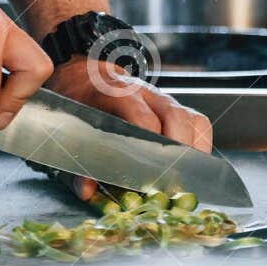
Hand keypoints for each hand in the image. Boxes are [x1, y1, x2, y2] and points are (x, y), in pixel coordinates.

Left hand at [46, 56, 213, 201]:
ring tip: (184, 181)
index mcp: (114, 94)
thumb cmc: (74, 105)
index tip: (149, 180)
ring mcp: (161, 97)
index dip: (150, 150)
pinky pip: (198, 122)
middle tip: (170, 186)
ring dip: (192, 152)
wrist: (83, 74)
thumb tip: (87, 192)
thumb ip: (74, 164)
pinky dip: (200, 145)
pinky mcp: (172, 106)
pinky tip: (190, 167)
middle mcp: (143, 92)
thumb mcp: (66, 130)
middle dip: (177, 155)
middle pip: (175, 117)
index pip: (143, 119)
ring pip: (192, 119)